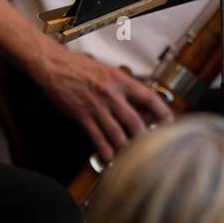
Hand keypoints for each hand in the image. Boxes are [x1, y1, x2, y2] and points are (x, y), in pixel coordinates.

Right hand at [29, 43, 173, 162]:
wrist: (54, 65)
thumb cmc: (81, 66)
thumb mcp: (109, 70)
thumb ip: (125, 85)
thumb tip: (142, 99)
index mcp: (121, 81)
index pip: (149, 98)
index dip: (162, 112)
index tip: (169, 121)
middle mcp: (111, 94)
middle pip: (134, 121)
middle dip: (144, 137)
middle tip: (152, 146)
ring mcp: (96, 107)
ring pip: (117, 133)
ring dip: (126, 147)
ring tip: (133, 156)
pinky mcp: (82, 116)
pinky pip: (97, 138)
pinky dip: (105, 150)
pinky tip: (111, 157)